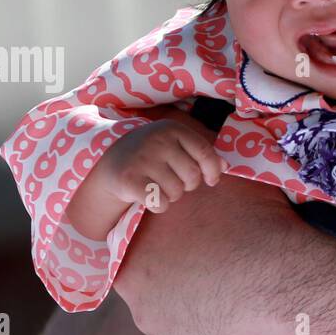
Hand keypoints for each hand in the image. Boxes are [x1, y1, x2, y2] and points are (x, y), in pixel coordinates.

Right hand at [99, 117, 223, 213]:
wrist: (109, 159)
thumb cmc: (151, 154)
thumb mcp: (174, 144)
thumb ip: (200, 153)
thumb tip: (225, 166)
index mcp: (172, 129)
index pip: (205, 152)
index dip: (212, 170)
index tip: (211, 180)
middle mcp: (158, 140)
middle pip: (192, 176)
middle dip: (187, 185)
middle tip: (172, 180)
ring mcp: (142, 159)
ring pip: (176, 192)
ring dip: (171, 196)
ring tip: (158, 186)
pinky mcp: (129, 179)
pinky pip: (160, 203)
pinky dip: (158, 205)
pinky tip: (148, 196)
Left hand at [113, 171, 321, 334]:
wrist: (282, 281)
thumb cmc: (254, 227)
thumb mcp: (228, 189)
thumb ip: (208, 189)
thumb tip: (215, 175)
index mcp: (138, 248)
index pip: (142, 247)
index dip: (171, 244)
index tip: (196, 245)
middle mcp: (136, 292)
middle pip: (154, 283)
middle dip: (181, 277)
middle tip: (216, 269)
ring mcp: (155, 326)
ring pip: (173, 314)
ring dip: (196, 306)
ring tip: (231, 295)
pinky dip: (209, 332)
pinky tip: (235, 319)